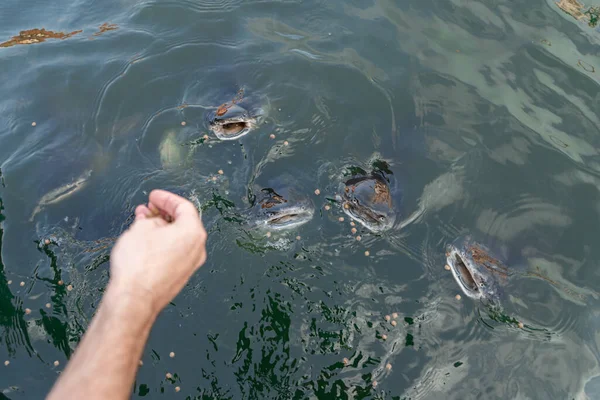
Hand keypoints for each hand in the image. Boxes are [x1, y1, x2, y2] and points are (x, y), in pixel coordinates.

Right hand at [107, 189, 206, 315]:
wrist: (134, 299)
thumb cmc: (138, 264)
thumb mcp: (140, 229)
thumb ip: (149, 218)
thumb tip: (150, 219)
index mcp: (193, 232)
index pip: (183, 207)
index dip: (166, 198)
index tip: (153, 196)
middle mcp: (198, 248)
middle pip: (184, 222)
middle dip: (164, 213)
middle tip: (147, 208)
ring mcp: (191, 264)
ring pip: (179, 238)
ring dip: (162, 228)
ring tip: (142, 222)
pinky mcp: (181, 276)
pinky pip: (175, 252)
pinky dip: (164, 243)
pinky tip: (147, 240)